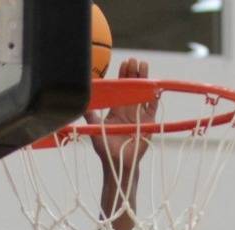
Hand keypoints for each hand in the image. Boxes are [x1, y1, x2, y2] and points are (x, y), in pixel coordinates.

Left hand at [83, 58, 157, 181]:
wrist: (118, 163)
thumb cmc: (105, 148)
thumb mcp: (95, 128)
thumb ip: (90, 115)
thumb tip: (79, 103)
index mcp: (116, 110)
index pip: (121, 89)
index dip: (122, 76)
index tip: (123, 63)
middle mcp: (128, 110)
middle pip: (133, 87)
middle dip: (133, 73)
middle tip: (134, 60)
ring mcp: (139, 116)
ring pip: (143, 93)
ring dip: (144, 80)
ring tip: (144, 66)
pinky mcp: (148, 123)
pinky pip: (152, 107)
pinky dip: (154, 97)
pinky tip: (155, 86)